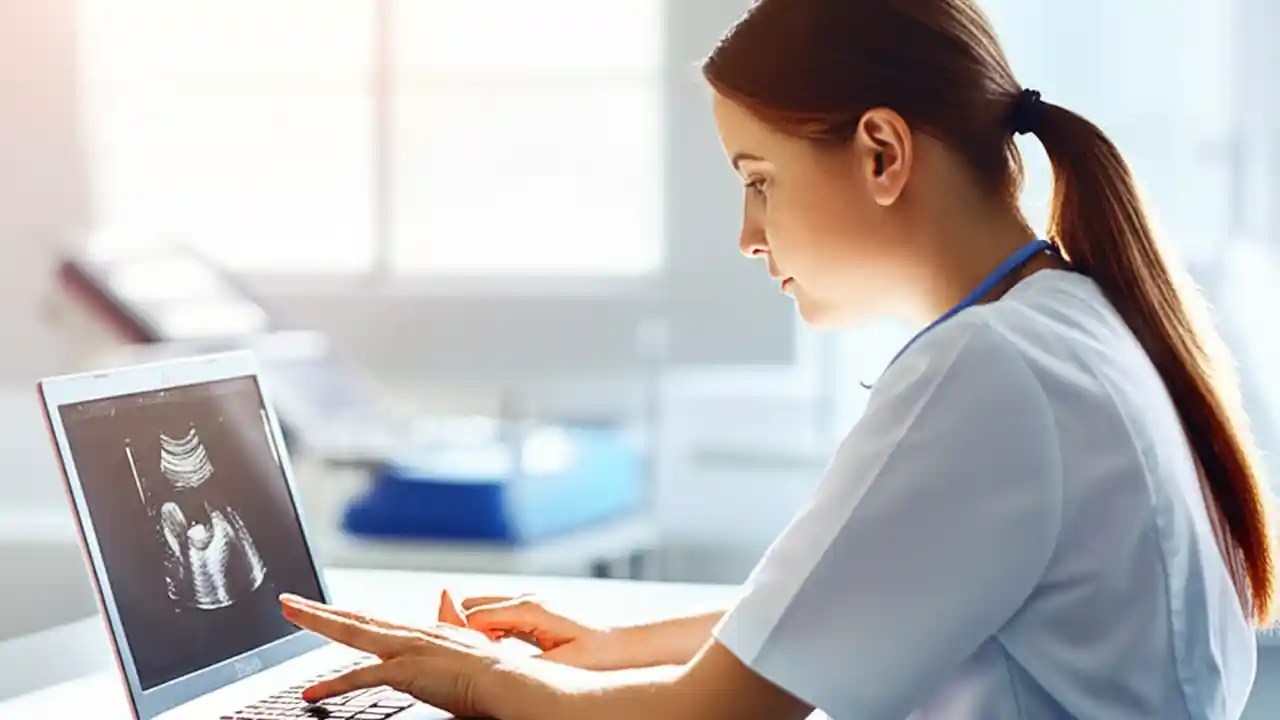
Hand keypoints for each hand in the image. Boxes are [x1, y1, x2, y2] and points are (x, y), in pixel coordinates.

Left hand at [280, 594, 513, 715]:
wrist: (506, 680)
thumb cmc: (491, 669)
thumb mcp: (466, 640)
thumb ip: (449, 620)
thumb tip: (444, 595)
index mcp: (420, 630)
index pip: (372, 620)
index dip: (344, 614)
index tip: (321, 609)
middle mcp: (409, 633)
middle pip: (354, 619)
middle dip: (318, 610)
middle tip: (287, 601)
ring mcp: (406, 648)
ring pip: (351, 632)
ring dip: (317, 622)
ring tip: (290, 614)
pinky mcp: (406, 670)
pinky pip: (361, 678)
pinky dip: (333, 685)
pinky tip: (312, 693)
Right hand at [437, 591, 626, 669]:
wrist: (624, 646)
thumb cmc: (599, 653)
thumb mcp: (559, 663)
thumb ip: (518, 661)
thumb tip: (487, 662)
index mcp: (529, 608)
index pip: (474, 617)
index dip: (454, 638)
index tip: (441, 658)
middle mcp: (526, 600)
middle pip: (471, 608)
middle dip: (456, 631)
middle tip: (448, 658)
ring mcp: (528, 604)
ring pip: (481, 611)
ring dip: (470, 632)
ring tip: (460, 659)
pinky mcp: (531, 614)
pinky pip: (495, 619)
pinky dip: (484, 634)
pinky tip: (486, 656)